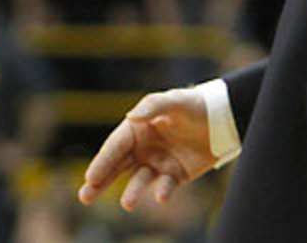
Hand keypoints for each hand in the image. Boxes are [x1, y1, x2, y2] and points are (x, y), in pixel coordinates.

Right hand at [77, 87, 215, 210]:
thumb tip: (130, 117)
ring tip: (127, 204)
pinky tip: (160, 196)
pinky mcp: (175, 176)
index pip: (115, 147)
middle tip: (85, 197)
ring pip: (138, 181)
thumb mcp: (173, 101)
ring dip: (132, 192)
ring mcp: (158, 163)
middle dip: (101, 182)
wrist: (221, 118)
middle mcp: (143, 148)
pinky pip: (165, 187)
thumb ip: (152, 107)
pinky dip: (162, 193)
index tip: (90, 177)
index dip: (102, 162)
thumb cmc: (193, 105)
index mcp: (137, 129)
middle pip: (117, 167)